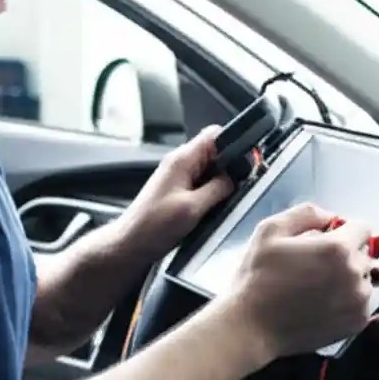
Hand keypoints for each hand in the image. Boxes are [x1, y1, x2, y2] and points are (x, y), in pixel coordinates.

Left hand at [117, 126, 235, 261]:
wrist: (130, 245)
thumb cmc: (154, 226)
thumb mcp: (193, 207)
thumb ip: (218, 189)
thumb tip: (236, 178)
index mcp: (182, 159)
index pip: (214, 134)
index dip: (234, 143)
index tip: (249, 161)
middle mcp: (180, 163)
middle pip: (214, 152)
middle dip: (231, 165)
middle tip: (243, 185)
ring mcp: (178, 177)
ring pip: (209, 169)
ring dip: (222, 181)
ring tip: (231, 198)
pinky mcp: (177, 191)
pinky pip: (201, 184)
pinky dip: (212, 192)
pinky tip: (216, 206)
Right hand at [224, 203, 373, 361]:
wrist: (252, 328)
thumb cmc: (257, 278)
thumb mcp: (270, 230)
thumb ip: (305, 213)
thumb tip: (329, 216)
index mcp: (338, 248)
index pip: (363, 228)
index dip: (343, 229)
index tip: (325, 240)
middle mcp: (355, 274)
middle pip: (363, 253)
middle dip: (345, 254)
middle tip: (314, 266)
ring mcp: (359, 301)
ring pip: (364, 278)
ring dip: (348, 278)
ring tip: (316, 287)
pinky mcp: (357, 323)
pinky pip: (361, 302)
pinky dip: (347, 300)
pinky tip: (321, 303)